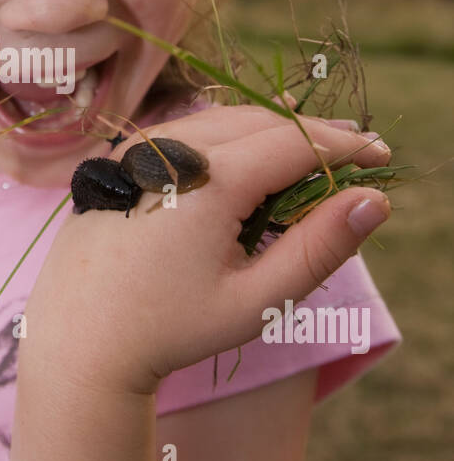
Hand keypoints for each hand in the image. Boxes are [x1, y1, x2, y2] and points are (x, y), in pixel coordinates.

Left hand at [23, 106, 391, 395]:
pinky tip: (250, 158)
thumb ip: (319, 248)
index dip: (345, 146)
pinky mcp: (123, 158)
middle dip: (313, 136)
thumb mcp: (256, 299)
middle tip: (355, 158)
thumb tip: (372, 202)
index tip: (381, 157)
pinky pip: (189, 132)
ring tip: (310, 159)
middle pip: (263, 123)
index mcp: (210, 180)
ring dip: (271, 134)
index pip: (296, 142)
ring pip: (224, 121)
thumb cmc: (169, 329)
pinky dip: (229, 139)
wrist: (79, 338)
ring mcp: (141, 148)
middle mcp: (172, 149)